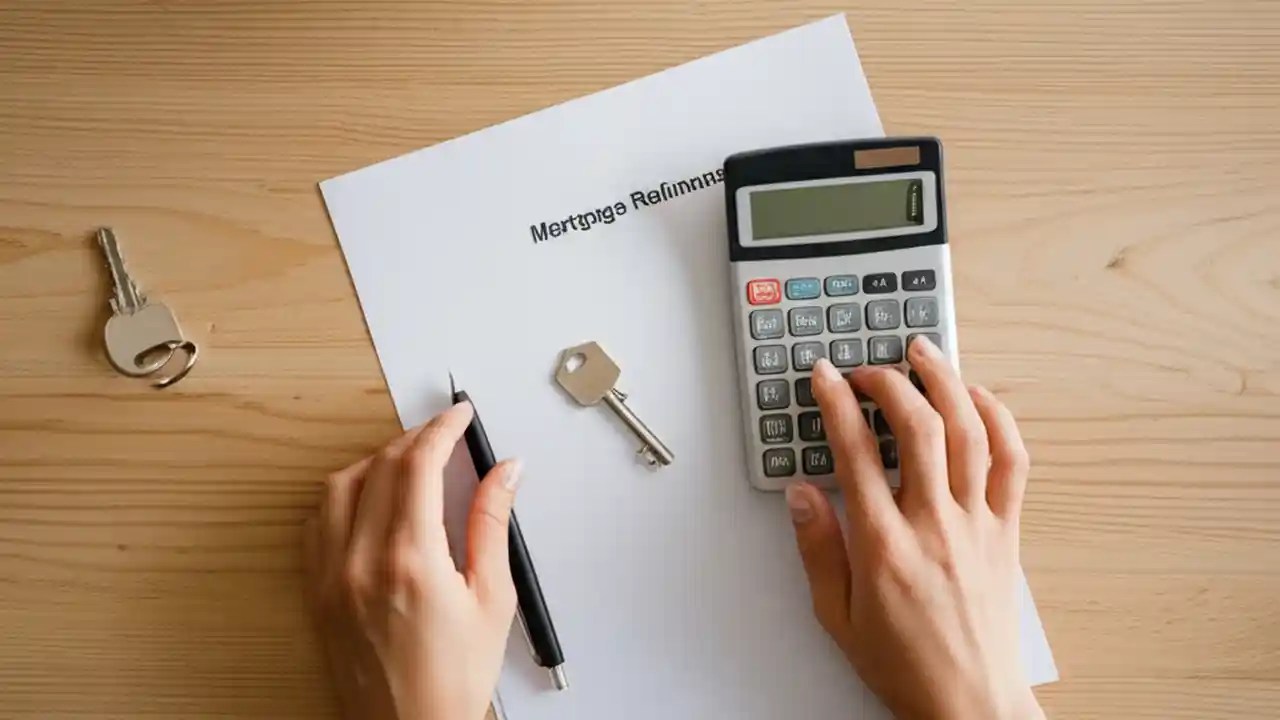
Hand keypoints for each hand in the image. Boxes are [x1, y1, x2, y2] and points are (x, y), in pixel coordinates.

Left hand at [303, 402, 520, 719]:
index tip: (460, 416)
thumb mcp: (492, 599)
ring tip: (409, 464)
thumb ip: (493, 525)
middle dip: (415, 439)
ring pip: (339, 487)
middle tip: (444, 435)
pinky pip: (316, 523)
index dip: (442, 429)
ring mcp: (331, 577)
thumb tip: (505, 472)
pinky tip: (369, 502)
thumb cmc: (453, 683)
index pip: (419, 465)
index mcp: (409, 561)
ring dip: (375, 462)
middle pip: (381, 466)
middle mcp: (360, 562)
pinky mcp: (317, 592)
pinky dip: (343, 497)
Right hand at [786, 339, 1043, 719]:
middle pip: (917, 426)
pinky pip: (1012, 461)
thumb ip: (818, 549)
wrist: (970, 702)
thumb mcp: (837, 615)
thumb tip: (803, 494)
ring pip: (969, 431)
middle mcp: (934, 525)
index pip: (855, 452)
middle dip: (888, 381)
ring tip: (924, 354)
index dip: (836, 402)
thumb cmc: (905, 664)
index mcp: (885, 546)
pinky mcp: (1007, 530)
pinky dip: (998, 419)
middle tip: (867, 368)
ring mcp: (978, 524)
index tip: (824, 377)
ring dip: (945, 381)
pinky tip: (978, 397)